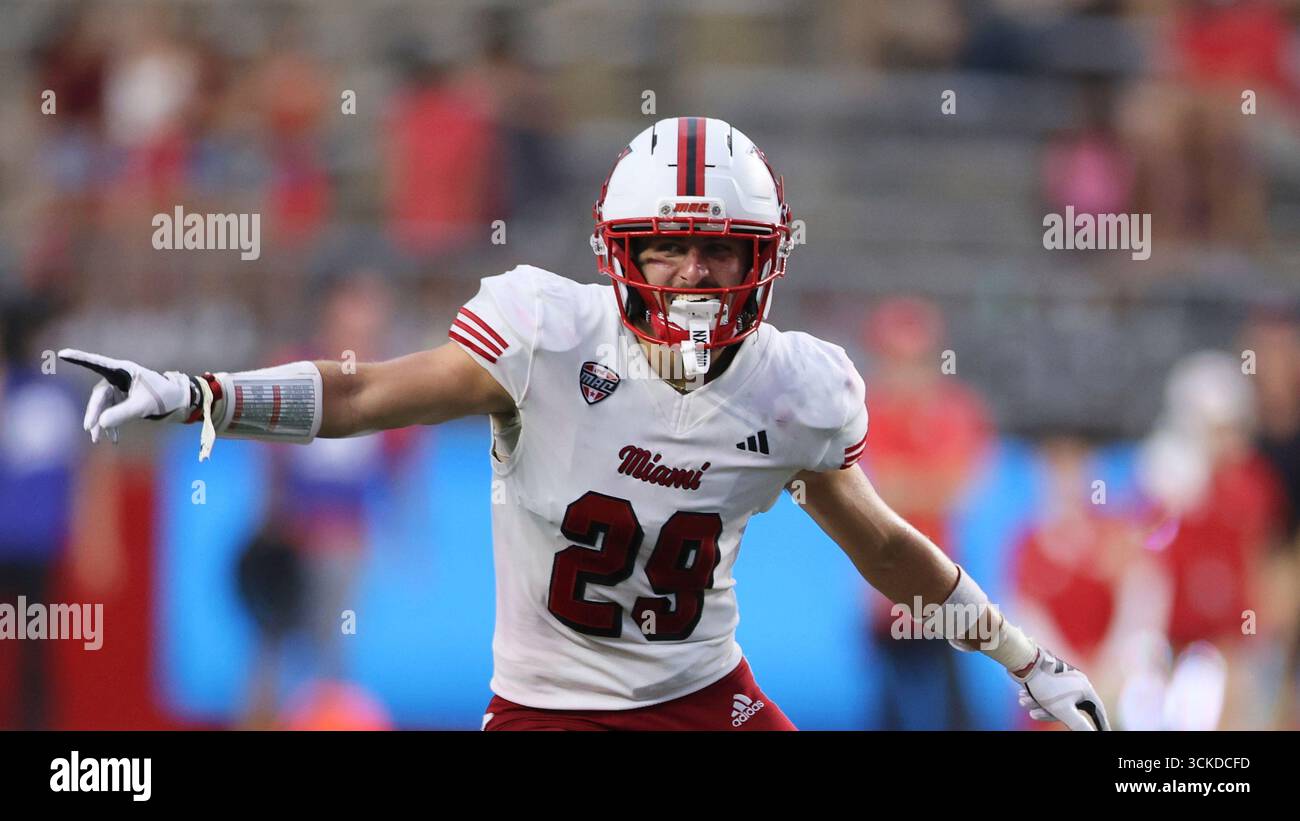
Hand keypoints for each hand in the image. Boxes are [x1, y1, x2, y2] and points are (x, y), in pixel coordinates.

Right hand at [58, 348, 193, 442]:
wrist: (178, 401)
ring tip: (97, 439)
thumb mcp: (144, 406)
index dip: (80, 358)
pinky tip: (112, 438)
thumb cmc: (164, 397)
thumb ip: (123, 413)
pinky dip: (110, 425)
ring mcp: (119, 389)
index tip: (63, 354)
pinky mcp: (122, 399)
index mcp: (124, 370)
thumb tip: (100, 423)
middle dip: (94, 412)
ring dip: (100, 422)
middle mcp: (118, 377)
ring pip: (103, 406)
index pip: (98, 364)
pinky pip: (111, 412)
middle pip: (99, 394)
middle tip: (90, 428)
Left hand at [1014, 648, 1110, 730]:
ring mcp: (1065, 679)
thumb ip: (1079, 725)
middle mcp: (1078, 682)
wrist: (1025, 660)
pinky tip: (1023, 696)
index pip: (1098, 713)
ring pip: (1054, 701)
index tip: (1106, 732)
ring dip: (1038, 704)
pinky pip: (1047, 692)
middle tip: (1033, 714)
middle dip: (1048, 713)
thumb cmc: (1045, 685)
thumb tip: (1092, 734)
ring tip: (1023, 701)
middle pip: (1070, 709)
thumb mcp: (1062, 710)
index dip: (1101, 725)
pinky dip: (1035, 697)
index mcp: (1085, 689)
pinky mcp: (1053, 675)